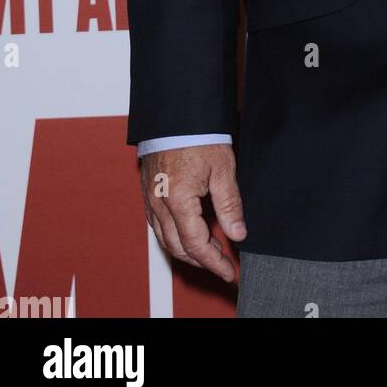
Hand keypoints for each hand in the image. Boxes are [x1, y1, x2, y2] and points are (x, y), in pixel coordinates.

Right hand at [139, 143, 246, 282]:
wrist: (176, 114)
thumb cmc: (199, 136)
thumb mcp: (223, 170)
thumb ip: (230, 205)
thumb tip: (238, 234)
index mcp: (178, 201)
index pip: (196, 245)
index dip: (214, 262)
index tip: (229, 272)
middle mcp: (159, 205)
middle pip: (178, 248)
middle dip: (202, 261)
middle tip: (223, 264)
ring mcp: (151, 200)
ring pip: (166, 239)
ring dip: (188, 250)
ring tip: (212, 250)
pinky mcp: (149, 193)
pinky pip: (158, 225)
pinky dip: (175, 236)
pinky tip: (191, 233)